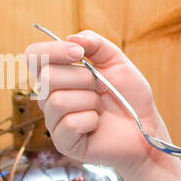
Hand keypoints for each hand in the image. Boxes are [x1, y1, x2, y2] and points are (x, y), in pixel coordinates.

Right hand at [27, 30, 164, 177]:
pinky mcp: (64, 142)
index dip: (52, 50)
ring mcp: (55, 121)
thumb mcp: (117, 62)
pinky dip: (90, 120)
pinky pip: (69, 123)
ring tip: (101, 107)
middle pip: (47, 76)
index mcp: (58, 75)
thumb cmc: (129, 96)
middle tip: (102, 88)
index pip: (34, 56)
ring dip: (90, 100)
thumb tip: (71, 37)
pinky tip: (98, 124)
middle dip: (83, 78)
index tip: (79, 53)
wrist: (146, 128)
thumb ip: (95, 44)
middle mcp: (50, 97)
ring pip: (59, 100)